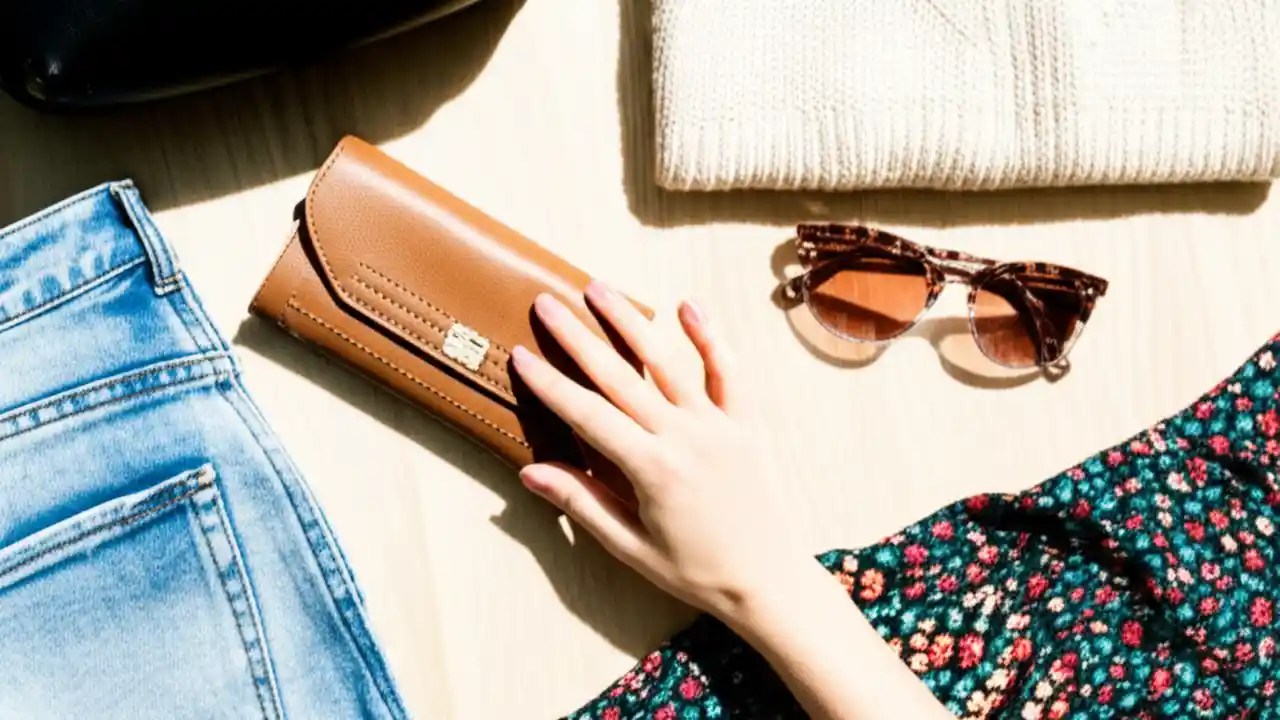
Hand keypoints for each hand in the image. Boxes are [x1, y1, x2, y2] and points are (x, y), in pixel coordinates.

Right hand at [511, 282, 803, 618]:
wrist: (769, 581)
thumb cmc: (697, 572)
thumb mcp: (631, 548)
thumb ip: (582, 504)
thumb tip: (530, 472)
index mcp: (652, 470)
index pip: (588, 415)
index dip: (551, 384)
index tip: (521, 355)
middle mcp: (685, 437)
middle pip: (620, 376)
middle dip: (578, 338)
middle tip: (547, 303)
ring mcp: (719, 425)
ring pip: (667, 362)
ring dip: (630, 322)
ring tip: (598, 289)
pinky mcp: (748, 424)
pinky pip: (728, 372)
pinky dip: (709, 336)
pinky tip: (687, 305)